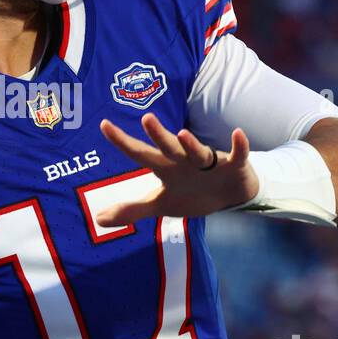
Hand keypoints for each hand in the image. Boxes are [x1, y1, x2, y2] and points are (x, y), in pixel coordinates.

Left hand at [96, 113, 257, 226]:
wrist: (230, 196)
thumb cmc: (192, 194)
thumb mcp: (161, 204)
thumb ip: (132, 210)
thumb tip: (97, 219)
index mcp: (166, 168)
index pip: (140, 153)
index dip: (122, 142)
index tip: (104, 125)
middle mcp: (184, 160)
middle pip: (168, 147)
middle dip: (158, 135)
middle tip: (146, 119)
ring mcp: (209, 162)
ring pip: (199, 152)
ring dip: (192, 144)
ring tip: (182, 134)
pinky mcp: (234, 166)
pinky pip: (237, 154)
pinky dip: (239, 146)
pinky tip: (238, 134)